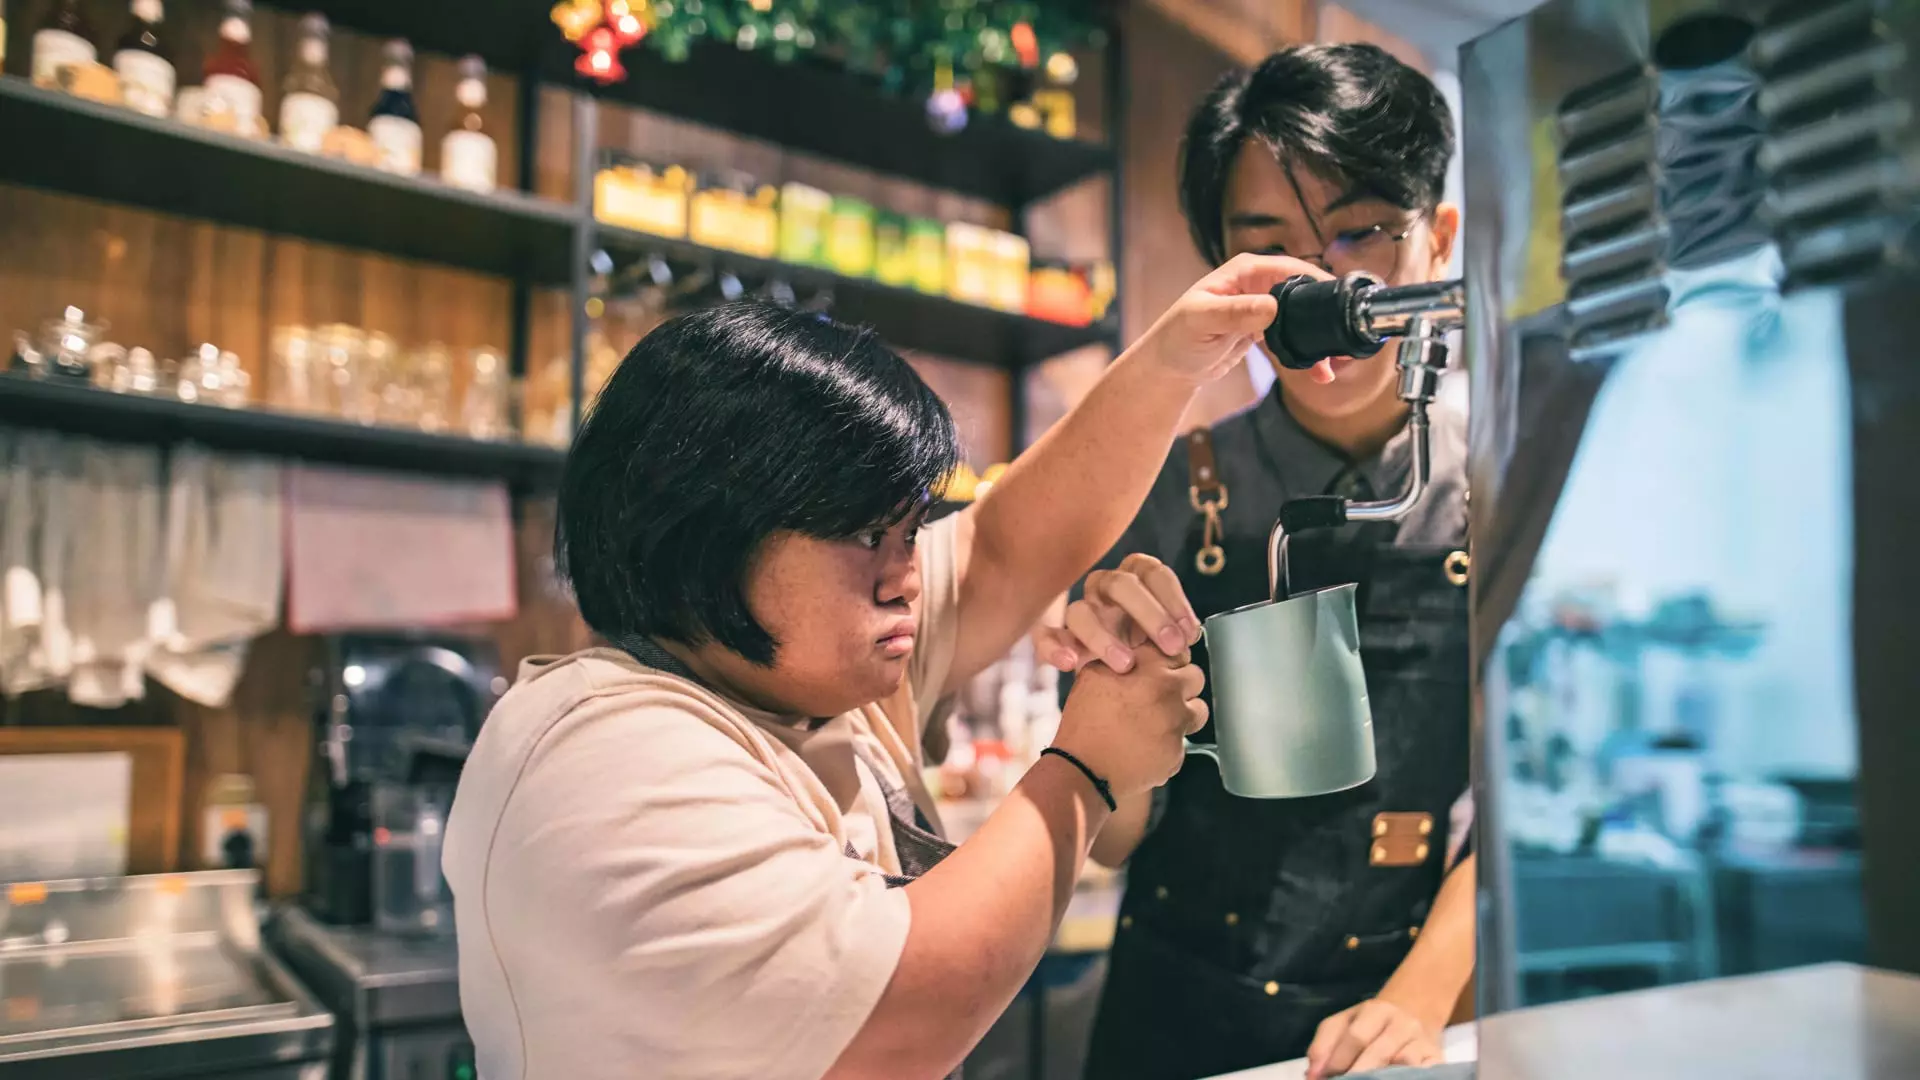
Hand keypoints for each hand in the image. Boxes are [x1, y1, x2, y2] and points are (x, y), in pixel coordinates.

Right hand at [1035, 554, 1199, 674]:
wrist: (1115, 685)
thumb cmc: (1146, 654)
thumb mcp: (1164, 640)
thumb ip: (1173, 633)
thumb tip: (1188, 636)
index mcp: (1134, 580)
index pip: (1153, 573)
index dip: (1174, 599)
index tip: (1190, 633)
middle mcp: (1104, 589)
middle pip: (1120, 584)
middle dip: (1149, 614)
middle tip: (1172, 647)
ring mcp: (1080, 612)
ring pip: (1080, 611)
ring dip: (1103, 637)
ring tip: (1125, 664)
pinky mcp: (1055, 638)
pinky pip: (1044, 636)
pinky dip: (1054, 648)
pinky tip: (1069, 663)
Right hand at [1055, 643, 1206, 799]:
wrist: (1082, 767)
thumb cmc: (1084, 723)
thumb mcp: (1094, 675)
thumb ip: (1123, 660)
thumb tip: (1139, 656)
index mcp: (1145, 664)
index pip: (1176, 649)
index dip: (1170, 662)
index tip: (1164, 671)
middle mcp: (1165, 687)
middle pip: (1194, 676)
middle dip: (1182, 687)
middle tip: (1162, 699)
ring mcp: (1175, 719)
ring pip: (1199, 710)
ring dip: (1184, 715)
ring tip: (1160, 724)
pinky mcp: (1178, 749)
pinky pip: (1183, 742)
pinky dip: (1170, 745)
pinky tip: (1148, 747)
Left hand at [1132, 253, 1336, 387]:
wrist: (1168, 366)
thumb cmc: (1177, 338)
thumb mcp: (1203, 321)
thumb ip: (1236, 313)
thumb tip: (1272, 307)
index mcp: (1244, 271)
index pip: (1289, 269)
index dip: (1315, 283)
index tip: (1336, 299)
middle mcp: (1256, 284)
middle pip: (1302, 292)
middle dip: (1323, 312)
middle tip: (1343, 333)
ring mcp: (1261, 306)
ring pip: (1301, 316)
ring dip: (1318, 336)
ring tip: (1337, 358)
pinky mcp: (1263, 329)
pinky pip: (1292, 337)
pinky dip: (1306, 353)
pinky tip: (1320, 371)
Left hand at [1305, 998, 1442, 1079]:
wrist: (1415, 1014)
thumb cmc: (1371, 1024)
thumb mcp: (1344, 1023)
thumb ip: (1324, 1045)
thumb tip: (1312, 1073)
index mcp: (1376, 1010)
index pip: (1355, 1036)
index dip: (1337, 1060)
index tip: (1320, 1078)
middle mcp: (1402, 1023)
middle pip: (1378, 1052)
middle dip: (1356, 1074)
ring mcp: (1422, 1042)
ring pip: (1404, 1064)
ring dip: (1381, 1078)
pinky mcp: (1437, 1059)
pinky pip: (1423, 1072)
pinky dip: (1405, 1077)